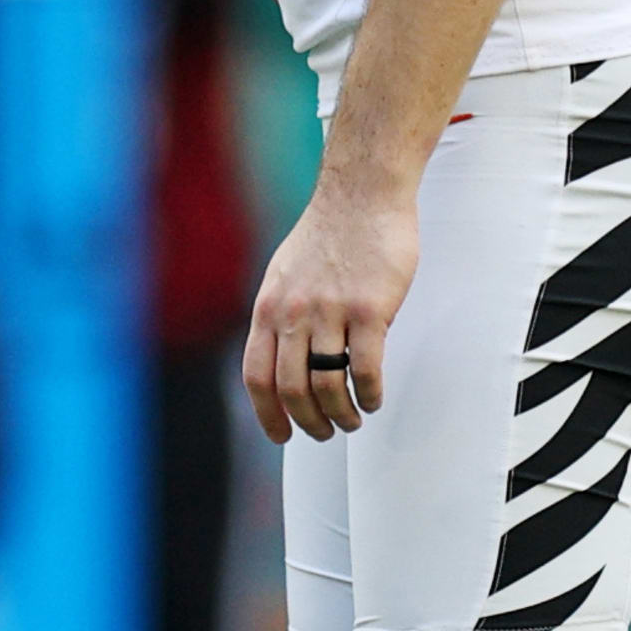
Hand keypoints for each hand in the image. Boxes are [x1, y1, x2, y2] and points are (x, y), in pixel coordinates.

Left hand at [245, 170, 418, 442]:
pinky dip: (369, 394)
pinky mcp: (369, 309)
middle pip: (292, 390)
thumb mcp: (284, 275)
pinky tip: (373, 398)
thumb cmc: (328, 235)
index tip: (282, 436)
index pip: (257, 377)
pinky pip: (366, 368)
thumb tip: (281, 359)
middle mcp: (293, 313)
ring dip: (342, 415)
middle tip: (325, 433)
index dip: (267, 415)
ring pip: (328, 386)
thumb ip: (280, 315)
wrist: (361, 194)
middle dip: (309, 423)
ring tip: (353, 420)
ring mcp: (330, 311)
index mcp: (269, 308)